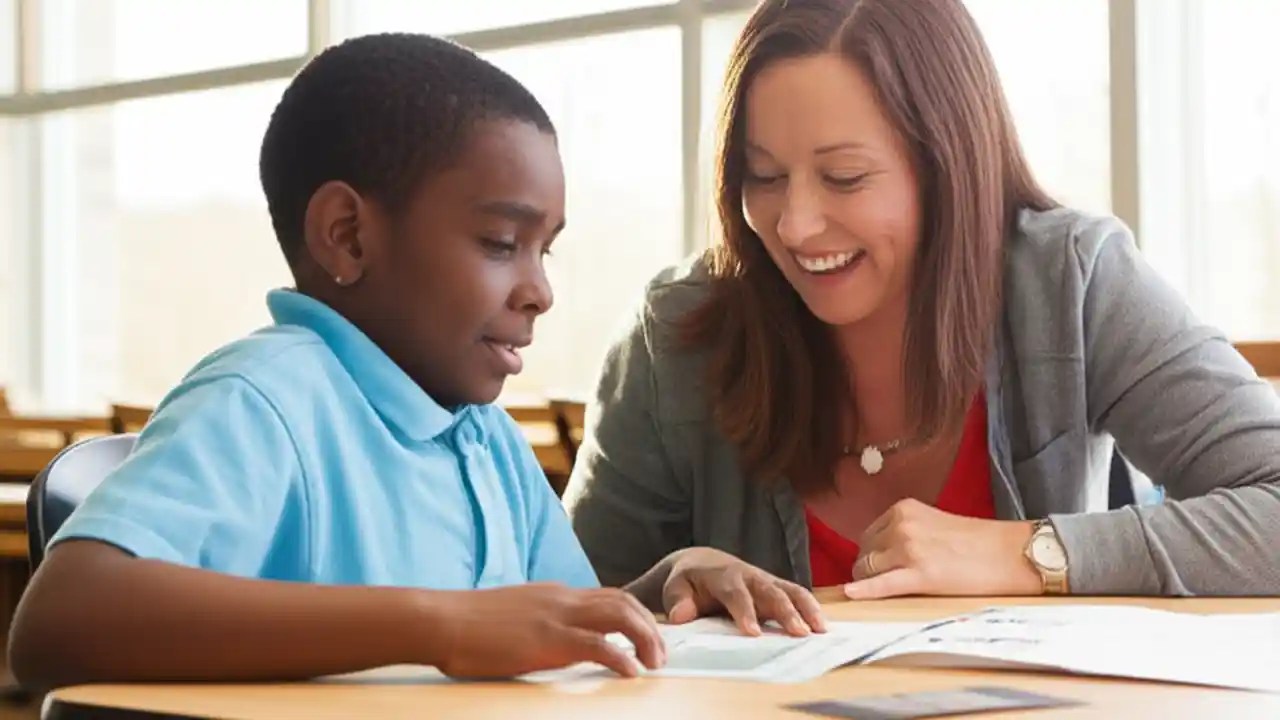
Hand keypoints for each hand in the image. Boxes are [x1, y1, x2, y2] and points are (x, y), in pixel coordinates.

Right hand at [431, 583, 664, 678]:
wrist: (441, 620)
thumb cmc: (467, 625)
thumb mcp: (514, 614)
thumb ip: (540, 621)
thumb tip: (555, 640)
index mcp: (555, 594)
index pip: (607, 596)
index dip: (634, 615)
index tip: (647, 636)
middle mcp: (562, 598)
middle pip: (622, 601)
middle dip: (649, 626)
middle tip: (660, 654)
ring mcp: (556, 616)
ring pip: (619, 615)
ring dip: (645, 638)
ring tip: (655, 662)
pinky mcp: (547, 639)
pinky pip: (597, 645)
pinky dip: (622, 657)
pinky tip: (631, 673)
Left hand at [660, 547, 825, 636]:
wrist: (701, 563)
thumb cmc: (688, 581)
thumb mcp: (675, 588)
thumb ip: (678, 601)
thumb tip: (681, 615)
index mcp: (724, 576)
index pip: (736, 594)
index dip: (745, 612)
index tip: (754, 632)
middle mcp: (750, 576)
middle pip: (771, 592)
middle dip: (786, 612)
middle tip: (800, 633)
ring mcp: (766, 580)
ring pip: (791, 590)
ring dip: (807, 609)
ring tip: (821, 630)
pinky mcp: (776, 587)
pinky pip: (797, 595)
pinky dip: (811, 609)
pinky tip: (822, 628)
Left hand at [843, 499, 1040, 599]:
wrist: (1011, 554)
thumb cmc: (978, 542)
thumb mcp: (934, 523)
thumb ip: (907, 531)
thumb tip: (882, 551)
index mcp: (904, 509)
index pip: (869, 535)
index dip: (872, 554)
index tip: (879, 566)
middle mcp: (901, 525)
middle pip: (864, 553)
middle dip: (869, 569)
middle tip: (887, 581)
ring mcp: (908, 548)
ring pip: (867, 569)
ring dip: (871, 582)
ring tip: (891, 590)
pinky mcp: (919, 575)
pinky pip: (881, 584)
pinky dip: (864, 590)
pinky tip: (850, 595)